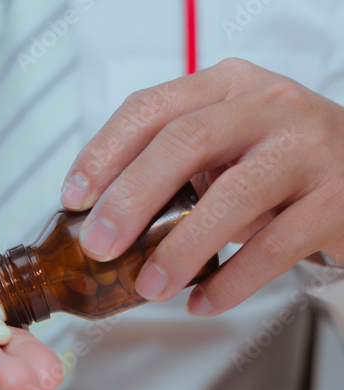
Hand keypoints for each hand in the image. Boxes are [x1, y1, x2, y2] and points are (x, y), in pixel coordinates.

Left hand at [60, 58, 343, 315]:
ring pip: (233, 196)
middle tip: (98, 247)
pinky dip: (232, 281)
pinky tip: (202, 302)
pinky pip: (276, 246)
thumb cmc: (272, 162)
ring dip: (180, 248)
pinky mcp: (339, 198)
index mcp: (225, 86)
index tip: (73, 199)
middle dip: (131, 199)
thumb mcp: (220, 146)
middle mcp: (269, 104)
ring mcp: (308, 148)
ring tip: (148, 286)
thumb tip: (92, 221)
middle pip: (186, 142)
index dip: (104, 154)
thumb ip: (166, 167)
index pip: (151, 108)